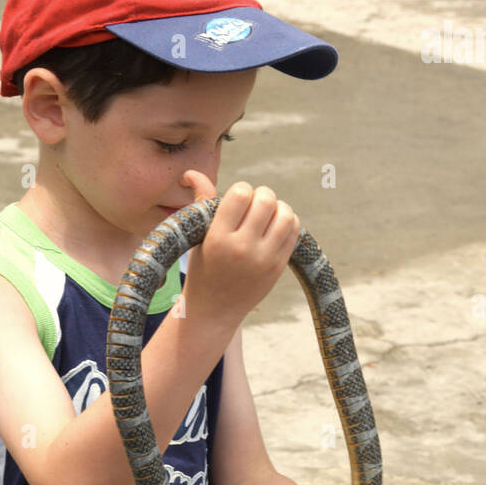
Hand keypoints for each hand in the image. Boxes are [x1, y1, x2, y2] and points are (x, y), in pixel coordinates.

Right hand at [179, 169, 300, 325]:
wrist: (213, 311)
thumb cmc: (202, 268)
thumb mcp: (198, 237)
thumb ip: (202, 202)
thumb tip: (191, 172)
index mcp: (218, 239)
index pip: (241, 193)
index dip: (241, 190)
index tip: (236, 201)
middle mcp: (243, 249)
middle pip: (266, 200)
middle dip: (261, 196)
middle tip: (253, 207)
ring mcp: (264, 260)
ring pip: (286, 214)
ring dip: (278, 208)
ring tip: (266, 216)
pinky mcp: (278, 267)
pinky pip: (294, 231)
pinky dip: (287, 222)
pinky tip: (274, 228)